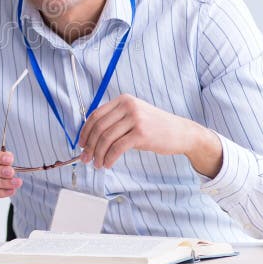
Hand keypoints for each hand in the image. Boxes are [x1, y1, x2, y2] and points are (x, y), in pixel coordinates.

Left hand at [79, 93, 222, 176]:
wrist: (181, 133)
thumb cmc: (155, 127)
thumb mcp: (134, 116)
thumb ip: (115, 121)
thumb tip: (91, 138)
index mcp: (123, 100)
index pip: (96, 115)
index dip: (85, 131)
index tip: (81, 144)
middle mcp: (128, 106)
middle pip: (99, 127)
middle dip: (89, 145)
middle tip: (85, 158)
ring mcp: (135, 119)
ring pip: (106, 138)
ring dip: (98, 154)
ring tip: (96, 164)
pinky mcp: (141, 133)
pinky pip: (118, 147)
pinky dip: (109, 158)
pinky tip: (107, 164)